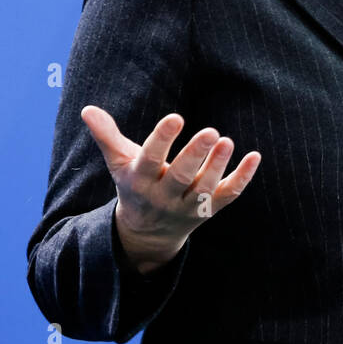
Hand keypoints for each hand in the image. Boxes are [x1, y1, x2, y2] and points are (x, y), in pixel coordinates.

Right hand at [81, 105, 261, 274]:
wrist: (147, 233)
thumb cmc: (135, 184)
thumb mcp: (119, 163)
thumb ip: (107, 136)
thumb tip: (87, 109)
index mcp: (140, 181)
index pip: (151, 160)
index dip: (162, 140)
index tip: (175, 118)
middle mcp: (164, 196)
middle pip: (181, 177)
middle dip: (195, 155)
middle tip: (211, 132)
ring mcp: (188, 206)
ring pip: (205, 189)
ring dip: (218, 166)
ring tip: (227, 141)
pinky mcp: (210, 210)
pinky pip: (229, 195)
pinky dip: (243, 178)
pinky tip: (255, 156)